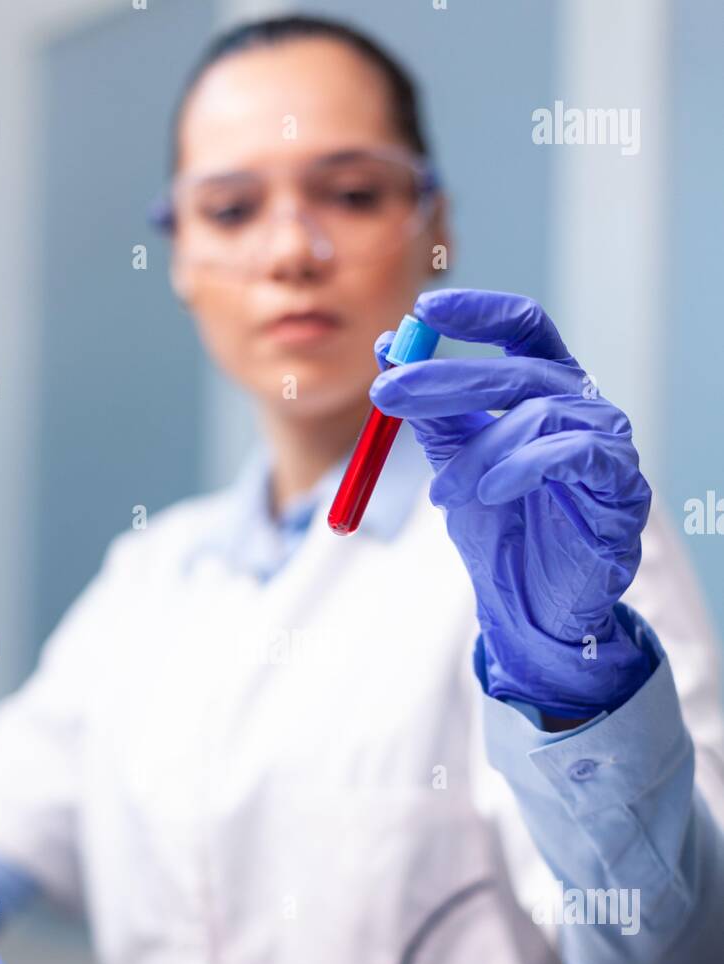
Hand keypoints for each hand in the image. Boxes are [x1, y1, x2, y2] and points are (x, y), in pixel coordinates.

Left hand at [370, 288, 653, 718]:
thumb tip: (386, 350)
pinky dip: (522, 467)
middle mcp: (584, 404)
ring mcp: (608, 441)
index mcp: (547, 388)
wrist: (534, 608)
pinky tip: (491, 493)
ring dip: (476, 452)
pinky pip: (572, 454)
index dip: (478, 313)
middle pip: (515, 370)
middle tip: (386, 393)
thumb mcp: (456, 464)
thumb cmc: (503, 531)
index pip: (523, 327)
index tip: (423, 312)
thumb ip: (431, 413)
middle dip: (443, 379)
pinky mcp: (621, 485)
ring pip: (536, 415)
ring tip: (443, 494)